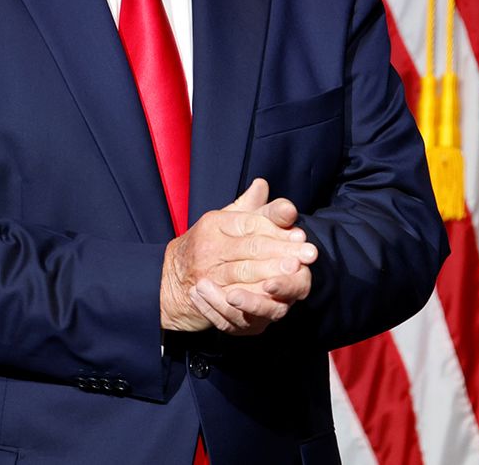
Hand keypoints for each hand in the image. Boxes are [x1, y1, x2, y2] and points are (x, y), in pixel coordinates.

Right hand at [160, 178, 317, 333]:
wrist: (170, 280)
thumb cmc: (205, 246)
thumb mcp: (223, 221)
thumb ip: (248, 206)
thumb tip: (263, 184)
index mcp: (216, 222)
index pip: (252, 223)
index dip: (278, 229)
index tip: (301, 235)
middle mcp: (209, 245)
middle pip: (252, 247)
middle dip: (283, 250)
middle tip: (308, 254)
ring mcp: (206, 271)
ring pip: (245, 271)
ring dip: (272, 271)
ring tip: (295, 270)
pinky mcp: (207, 295)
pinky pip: (234, 295)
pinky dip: (255, 295)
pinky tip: (275, 295)